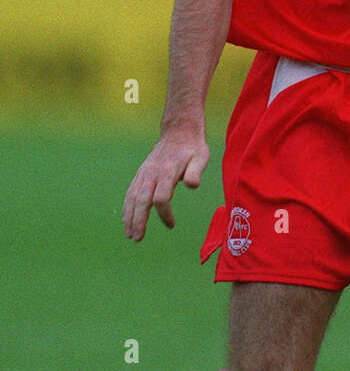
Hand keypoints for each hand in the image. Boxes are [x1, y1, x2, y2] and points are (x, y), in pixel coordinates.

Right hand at [122, 126, 209, 240]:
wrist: (178, 131)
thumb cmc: (193, 148)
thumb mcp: (201, 157)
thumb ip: (195, 172)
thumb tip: (192, 185)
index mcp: (167, 171)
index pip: (161, 197)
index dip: (164, 213)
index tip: (172, 225)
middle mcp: (152, 173)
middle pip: (141, 199)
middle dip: (139, 220)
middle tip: (138, 238)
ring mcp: (144, 173)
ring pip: (132, 197)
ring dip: (130, 217)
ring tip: (130, 235)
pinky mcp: (141, 174)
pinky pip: (130, 192)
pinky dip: (127, 207)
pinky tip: (126, 221)